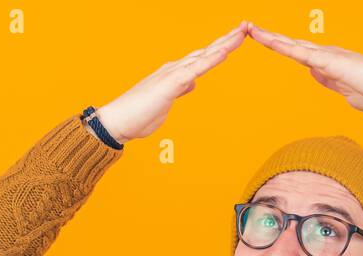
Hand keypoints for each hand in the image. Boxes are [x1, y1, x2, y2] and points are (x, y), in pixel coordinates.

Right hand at [93, 21, 249, 142]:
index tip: (236, 40)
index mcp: (174, 74)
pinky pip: (196, 70)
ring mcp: (173, 74)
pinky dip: (211, 60)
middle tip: (245, 28)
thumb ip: (179, 90)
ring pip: (204, 56)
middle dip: (227, 40)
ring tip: (241, 34)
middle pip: (207, 51)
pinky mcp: (171, 84)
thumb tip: (192, 84)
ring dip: (224, 44)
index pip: (202, 58)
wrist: (116, 121)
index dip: (220, 48)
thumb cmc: (137, 115)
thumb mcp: (165, 102)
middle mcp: (174, 69)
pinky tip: (224, 52)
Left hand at [247, 23, 362, 113]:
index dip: (280, 46)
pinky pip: (302, 54)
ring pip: (292, 45)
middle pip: (291, 44)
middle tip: (249, 28)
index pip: (297, 52)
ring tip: (251, 30)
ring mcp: (328, 57)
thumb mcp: (345, 91)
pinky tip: (270, 42)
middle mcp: (326, 54)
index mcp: (328, 63)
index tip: (263, 41)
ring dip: (271, 38)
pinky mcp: (331, 62)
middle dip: (269, 37)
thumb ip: (330, 82)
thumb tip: (316, 74)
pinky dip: (285, 48)